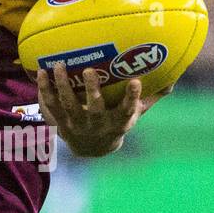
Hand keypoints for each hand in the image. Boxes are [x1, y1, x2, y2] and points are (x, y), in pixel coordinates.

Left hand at [36, 63, 172, 157]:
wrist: (92, 147)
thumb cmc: (115, 121)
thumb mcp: (134, 113)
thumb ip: (150, 96)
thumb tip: (172, 79)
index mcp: (118, 120)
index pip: (128, 109)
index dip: (132, 96)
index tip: (136, 81)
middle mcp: (97, 123)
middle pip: (94, 107)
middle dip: (91, 90)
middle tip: (88, 70)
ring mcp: (77, 124)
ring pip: (67, 104)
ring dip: (62, 85)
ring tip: (59, 65)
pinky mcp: (59, 122)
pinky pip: (50, 105)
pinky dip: (44, 90)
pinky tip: (41, 72)